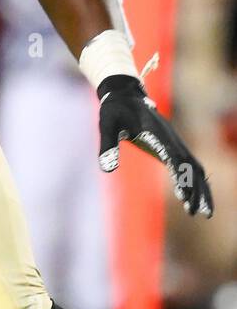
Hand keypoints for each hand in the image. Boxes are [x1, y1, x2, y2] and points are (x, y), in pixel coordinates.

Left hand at [97, 75, 212, 217]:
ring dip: (200, 187)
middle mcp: (170, 139)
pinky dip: (191, 180)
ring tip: (201, 211)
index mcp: (157, 134)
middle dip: (199, 190)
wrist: (124, 94)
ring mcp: (173, 142)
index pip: (175, 159)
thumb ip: (107, 145)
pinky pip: (186, 164)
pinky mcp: (170, 145)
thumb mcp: (106, 124)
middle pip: (193, 167)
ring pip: (194, 167)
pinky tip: (186, 195)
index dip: (182, 179)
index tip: (184, 199)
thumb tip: (106, 169)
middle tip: (202, 214)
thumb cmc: (115, 110)